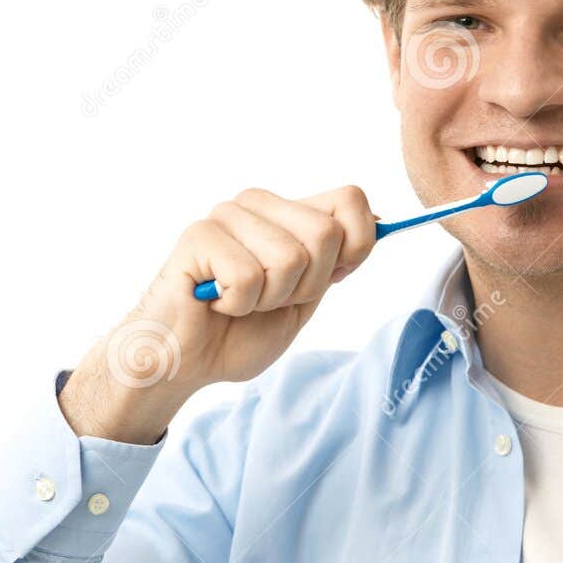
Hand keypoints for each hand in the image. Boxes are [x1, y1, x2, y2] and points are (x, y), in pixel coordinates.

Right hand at [59, 185, 377, 443]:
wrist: (183, 363)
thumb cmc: (239, 332)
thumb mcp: (304, 297)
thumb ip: (336, 260)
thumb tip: (379, 219)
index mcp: (288, 213)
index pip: (351, 200)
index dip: (356, 247)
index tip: (329, 280)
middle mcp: (258, 204)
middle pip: (326, 234)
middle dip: (307, 286)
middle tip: (268, 299)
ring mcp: (227, 215)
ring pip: (290, 258)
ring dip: (269, 299)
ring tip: (239, 303)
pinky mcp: (199, 236)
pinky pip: (249, 276)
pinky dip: (238, 306)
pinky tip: (215, 303)